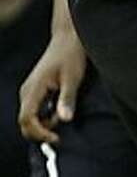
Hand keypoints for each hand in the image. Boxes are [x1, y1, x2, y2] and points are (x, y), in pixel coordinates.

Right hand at [20, 28, 87, 142]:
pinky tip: (59, 111)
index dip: (39, 132)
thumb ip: (67, 99)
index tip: (56, 137)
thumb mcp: (72, 78)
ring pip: (29, 118)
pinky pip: (34, 111)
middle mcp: (27, 91)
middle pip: (24, 122)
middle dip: (40, 132)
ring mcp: (29, 91)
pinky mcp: (34, 91)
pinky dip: (45, 118)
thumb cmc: (70, 56)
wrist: (67, 40)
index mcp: (34, 88)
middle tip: (60, 135)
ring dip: (44, 125)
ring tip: (62, 115)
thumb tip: (64, 119)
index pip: (26, 119)